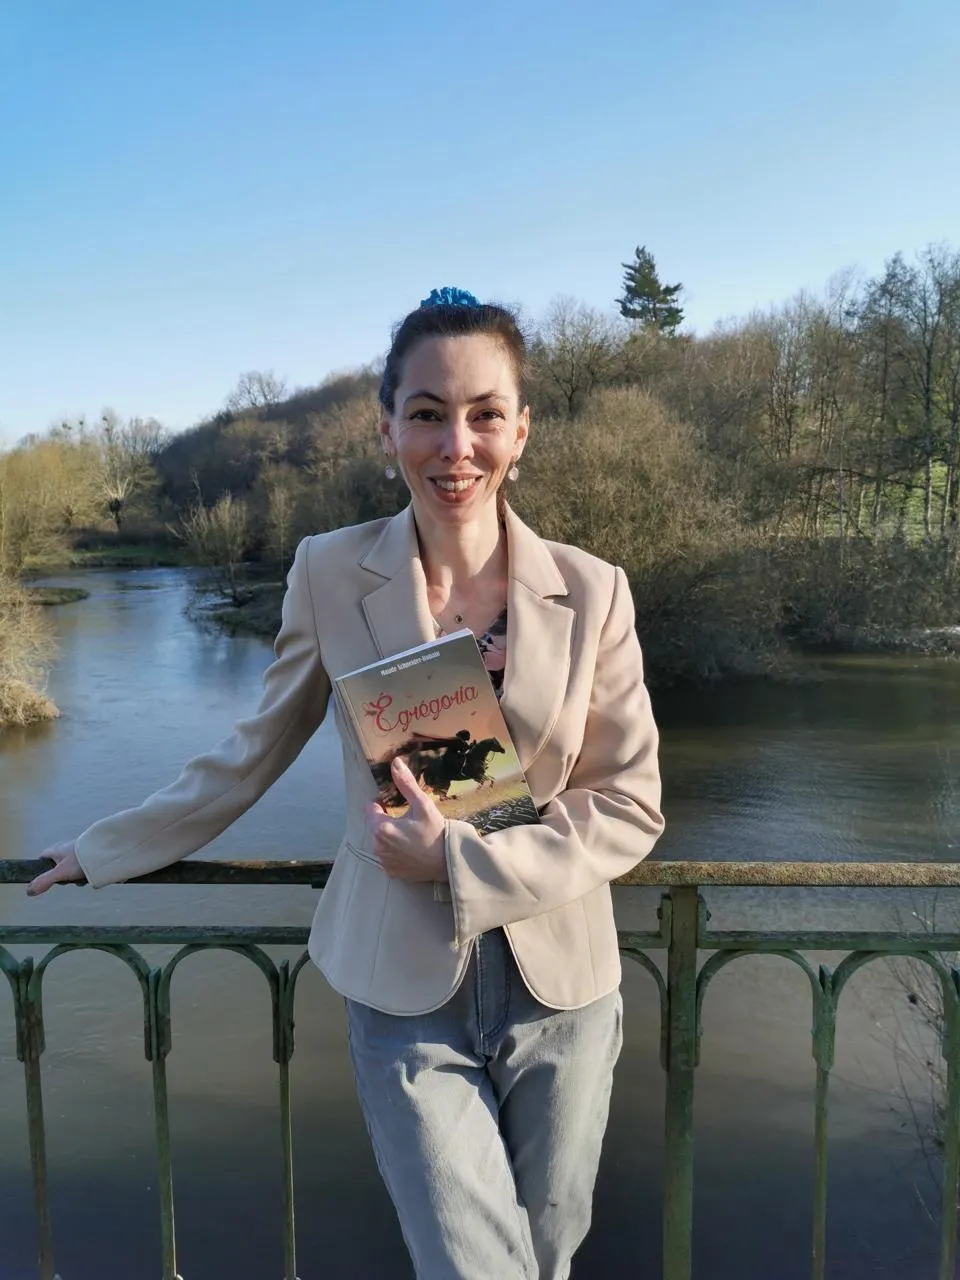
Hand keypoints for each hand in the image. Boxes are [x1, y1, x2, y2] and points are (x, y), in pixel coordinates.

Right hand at [26, 841, 86, 896]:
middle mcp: (67, 849)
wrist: (106, 852)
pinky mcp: (91, 855)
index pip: (43, 856)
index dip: (41, 867)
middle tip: (67, 880)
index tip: (43, 877)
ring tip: (82, 878)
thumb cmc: (81, 859)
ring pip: (72, 868)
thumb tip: (29, 891)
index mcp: (57, 849)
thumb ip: (45, 882)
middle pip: (58, 865)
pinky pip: (84, 867)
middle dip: (62, 876)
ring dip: (76, 876)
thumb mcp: (60, 873)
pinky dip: (86, 873)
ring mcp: (79, 851)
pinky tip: (90, 877)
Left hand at [366, 757, 446, 882]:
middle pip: (376, 825)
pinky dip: (395, 852)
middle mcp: (377, 846)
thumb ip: (406, 784)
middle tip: (408, 820)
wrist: (448, 862)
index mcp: (381, 828)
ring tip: (411, 835)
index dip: (382, 803)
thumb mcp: (422, 805)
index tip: (396, 804)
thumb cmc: (436, 831)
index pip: (370, 808)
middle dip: (387, 820)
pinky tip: (411, 850)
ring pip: (381, 841)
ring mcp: (383, 861)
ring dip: (390, 836)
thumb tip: (395, 763)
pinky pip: (387, 856)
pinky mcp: (391, 872)